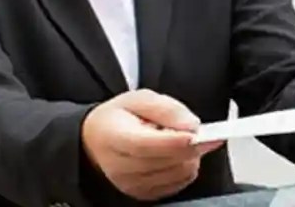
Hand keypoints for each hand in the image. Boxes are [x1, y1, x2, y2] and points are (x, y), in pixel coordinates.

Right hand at [81, 89, 224, 200]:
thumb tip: (191, 125)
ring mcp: (132, 185)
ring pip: (178, 173)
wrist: (95, 142)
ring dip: (189, 155)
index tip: (195, 134)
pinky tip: (175, 153)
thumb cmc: (118, 118)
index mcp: (114, 138)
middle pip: (166, 161)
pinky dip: (185, 166)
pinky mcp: (144, 194)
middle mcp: (120, 168)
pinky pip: (179, 182)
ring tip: (177, 139)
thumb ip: (166, 109)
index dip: (173, 141)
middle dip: (190, 145)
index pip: (145, 145)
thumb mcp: (138, 99)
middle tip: (198, 130)